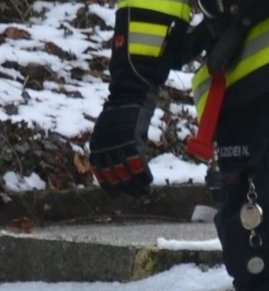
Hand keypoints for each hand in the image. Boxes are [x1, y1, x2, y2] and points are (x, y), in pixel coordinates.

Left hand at [89, 84, 157, 198]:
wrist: (130, 94)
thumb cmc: (122, 111)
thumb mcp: (110, 129)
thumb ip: (111, 145)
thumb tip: (117, 160)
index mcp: (96, 144)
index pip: (99, 171)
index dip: (107, 185)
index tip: (115, 195)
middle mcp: (105, 146)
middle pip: (113, 174)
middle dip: (125, 188)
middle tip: (136, 196)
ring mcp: (118, 143)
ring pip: (125, 171)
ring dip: (136, 185)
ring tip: (144, 193)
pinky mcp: (132, 139)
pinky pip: (137, 162)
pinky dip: (143, 173)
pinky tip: (149, 180)